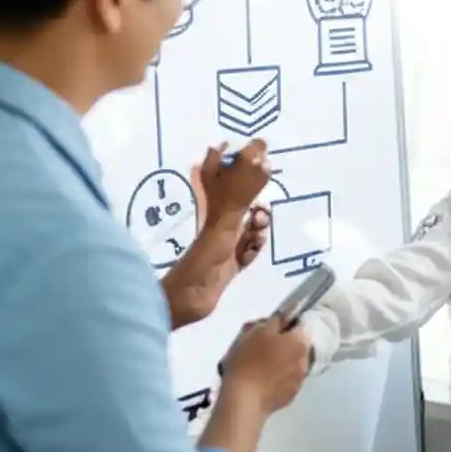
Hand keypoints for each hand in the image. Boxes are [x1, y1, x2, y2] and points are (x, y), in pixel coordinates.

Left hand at [162, 143, 272, 328]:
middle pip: (242, 199)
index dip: (242, 161)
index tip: (260, 151)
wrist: (189, 299)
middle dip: (257, 198)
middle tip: (261, 205)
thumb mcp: (225, 219)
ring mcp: (223, 243)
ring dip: (258, 226)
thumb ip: (243, 191)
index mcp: (211, 206)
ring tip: (256, 232)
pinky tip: (251, 252)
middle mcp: (216, 221)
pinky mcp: (230, 263)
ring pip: (249, 225)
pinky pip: (250, 248)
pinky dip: (255, 248)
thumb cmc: (203, 257)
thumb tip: (260, 156)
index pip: (226, 174)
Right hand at [223, 317, 310, 414]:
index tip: (267, 329)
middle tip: (257, 347)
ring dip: (279, 362)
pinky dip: (276, 379)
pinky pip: (285, 381)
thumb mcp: (257, 331)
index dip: (284, 324)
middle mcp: (305, 360)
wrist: (244, 399)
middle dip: (280, 344)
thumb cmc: (249, 360)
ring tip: (257, 366)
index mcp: (300, 342)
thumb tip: (284, 318)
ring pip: (290, 364)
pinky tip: (260, 381)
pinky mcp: (289, 397)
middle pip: (295, 345)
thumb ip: (275, 321)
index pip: (299, 325)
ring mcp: (299, 381)